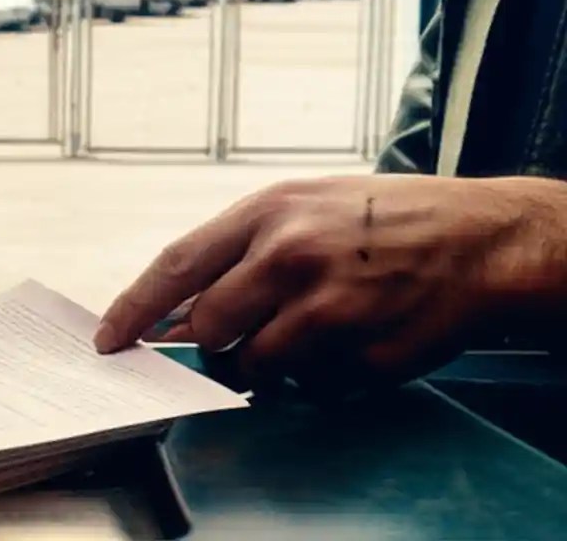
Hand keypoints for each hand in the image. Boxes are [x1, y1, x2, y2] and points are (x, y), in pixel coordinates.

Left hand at [93, 175, 566, 392]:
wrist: (482, 239)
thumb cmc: (381, 221)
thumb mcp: (304, 206)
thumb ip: (239, 251)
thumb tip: (174, 309)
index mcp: (269, 212)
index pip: (176, 266)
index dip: (133, 309)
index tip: (108, 340)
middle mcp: (291, 255)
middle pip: (207, 327)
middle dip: (211, 343)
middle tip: (241, 333)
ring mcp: (329, 307)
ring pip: (252, 364)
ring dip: (262, 366)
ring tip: (303, 334)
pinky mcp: (361, 352)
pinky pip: (309, 385)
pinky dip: (315, 376)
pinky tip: (348, 340)